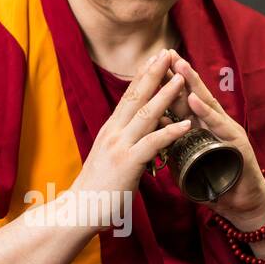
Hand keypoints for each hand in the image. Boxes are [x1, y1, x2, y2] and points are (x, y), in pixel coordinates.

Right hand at [70, 49, 193, 229]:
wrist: (78, 210)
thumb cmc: (95, 189)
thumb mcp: (108, 158)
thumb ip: (121, 144)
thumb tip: (133, 137)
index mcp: (110, 130)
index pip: (127, 96)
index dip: (142, 75)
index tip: (155, 58)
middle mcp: (113, 132)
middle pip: (136, 96)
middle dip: (154, 73)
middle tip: (169, 53)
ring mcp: (119, 146)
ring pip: (146, 114)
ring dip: (166, 95)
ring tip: (182, 78)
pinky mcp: (127, 163)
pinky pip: (153, 143)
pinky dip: (171, 132)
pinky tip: (186, 123)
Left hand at [157, 51, 264, 229]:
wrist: (242, 204)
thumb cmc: (216, 182)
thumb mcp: (189, 160)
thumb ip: (175, 142)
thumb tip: (157, 126)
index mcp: (201, 127)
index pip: (182, 100)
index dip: (168, 83)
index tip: (151, 65)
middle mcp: (215, 124)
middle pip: (194, 94)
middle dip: (180, 74)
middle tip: (165, 53)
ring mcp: (227, 131)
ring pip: (208, 103)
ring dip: (193, 84)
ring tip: (179, 65)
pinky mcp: (237, 143)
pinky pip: (218, 126)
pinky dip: (206, 112)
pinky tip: (195, 99)